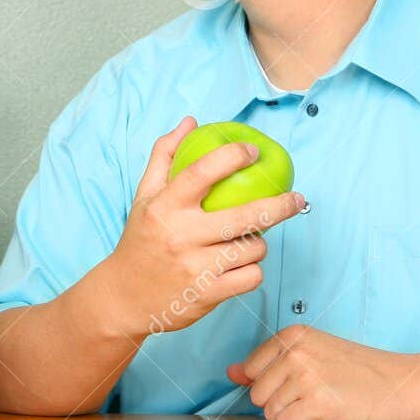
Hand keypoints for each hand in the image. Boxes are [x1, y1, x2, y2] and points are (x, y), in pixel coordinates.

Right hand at [101, 116, 303, 336]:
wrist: (124, 297)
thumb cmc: (140, 240)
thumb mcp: (144, 196)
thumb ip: (165, 156)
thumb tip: (191, 122)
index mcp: (165, 207)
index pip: (202, 172)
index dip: (233, 156)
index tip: (254, 151)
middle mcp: (180, 235)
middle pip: (245, 216)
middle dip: (280, 205)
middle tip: (296, 198)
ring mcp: (195, 268)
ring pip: (252, 248)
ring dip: (258, 243)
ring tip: (248, 240)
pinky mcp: (207, 295)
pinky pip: (251, 277)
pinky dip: (252, 270)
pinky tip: (242, 265)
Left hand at [227, 325, 419, 419]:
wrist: (405, 385)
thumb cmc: (361, 374)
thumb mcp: (313, 357)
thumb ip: (268, 364)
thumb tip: (230, 372)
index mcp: (292, 335)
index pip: (252, 371)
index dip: (277, 386)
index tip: (306, 382)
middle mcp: (295, 350)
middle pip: (258, 395)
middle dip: (284, 404)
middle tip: (319, 396)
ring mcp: (305, 374)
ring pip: (271, 414)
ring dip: (296, 417)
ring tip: (327, 404)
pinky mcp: (317, 400)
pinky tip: (331, 414)